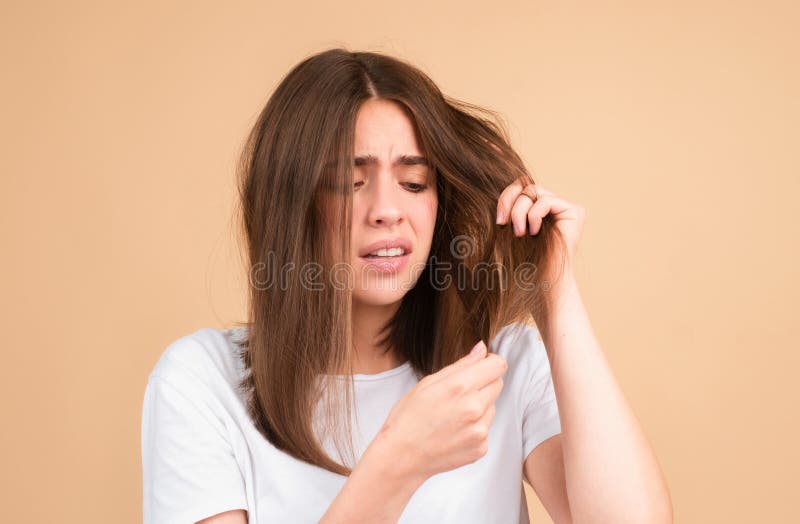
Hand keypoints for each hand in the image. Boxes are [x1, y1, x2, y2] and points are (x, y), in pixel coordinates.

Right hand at [377, 340, 506, 479]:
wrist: (402, 456)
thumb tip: (481, 349)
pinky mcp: (481, 448)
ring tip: (453, 415)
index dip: (490, 362)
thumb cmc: (408, 417)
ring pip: (492, 406)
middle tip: (459, 393)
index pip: (498, 365)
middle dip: (484, 383)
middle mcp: (474, 408)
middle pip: (498, 383)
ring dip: (480, 406)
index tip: (481, 366)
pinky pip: (487, 427)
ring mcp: (479, 430)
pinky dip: (475, 426)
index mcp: (459, 387)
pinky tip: (454, 430)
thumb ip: (460, 365)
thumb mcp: (428, 383)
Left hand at [495, 180, 584, 269]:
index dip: (506, 197)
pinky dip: (534, 215)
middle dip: (509, 203)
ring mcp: (564, 207)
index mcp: (537, 208)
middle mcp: (553, 205)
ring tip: (519, 233)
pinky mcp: (575, 211)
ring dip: (520, 212)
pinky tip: (534, 232)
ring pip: (534, 191)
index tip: (499, 220)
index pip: (520, 187)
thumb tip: (493, 191)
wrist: (542, 282)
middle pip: (526, 186)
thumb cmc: (523, 261)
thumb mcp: (509, 229)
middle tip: (503, 223)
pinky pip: (546, 201)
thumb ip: (508, 209)